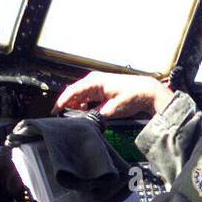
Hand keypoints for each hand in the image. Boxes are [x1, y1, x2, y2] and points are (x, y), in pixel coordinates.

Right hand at [54, 71, 173, 118]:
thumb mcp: (114, 108)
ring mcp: (96, 84)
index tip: (55, 111)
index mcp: (95, 82)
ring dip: (74, 105)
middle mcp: (93, 80)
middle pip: (73, 92)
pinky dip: (82, 104)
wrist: (146, 91)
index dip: (62, 102)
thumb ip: (98, 115)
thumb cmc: (132, 95)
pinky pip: (85, 96)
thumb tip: (87, 120)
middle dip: (66, 104)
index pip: (73, 91)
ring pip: (78, 95)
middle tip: (61, 117)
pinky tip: (83, 112)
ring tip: (71, 117)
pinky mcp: (100, 89)